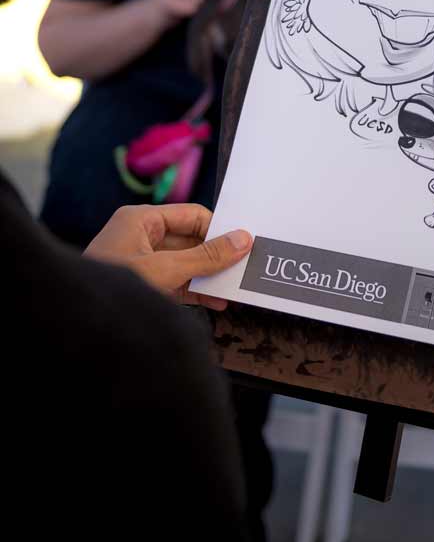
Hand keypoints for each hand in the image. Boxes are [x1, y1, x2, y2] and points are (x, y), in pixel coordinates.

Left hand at [83, 204, 251, 310]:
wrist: (79, 325)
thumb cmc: (114, 291)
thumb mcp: (165, 270)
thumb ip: (206, 257)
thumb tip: (243, 240)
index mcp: (140, 220)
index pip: (191, 215)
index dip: (219, 229)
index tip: (244, 245)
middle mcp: (141, 237)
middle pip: (190, 239)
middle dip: (217, 255)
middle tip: (246, 267)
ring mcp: (142, 263)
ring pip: (186, 263)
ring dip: (209, 276)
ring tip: (236, 287)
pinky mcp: (143, 286)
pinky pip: (178, 281)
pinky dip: (197, 290)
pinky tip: (218, 301)